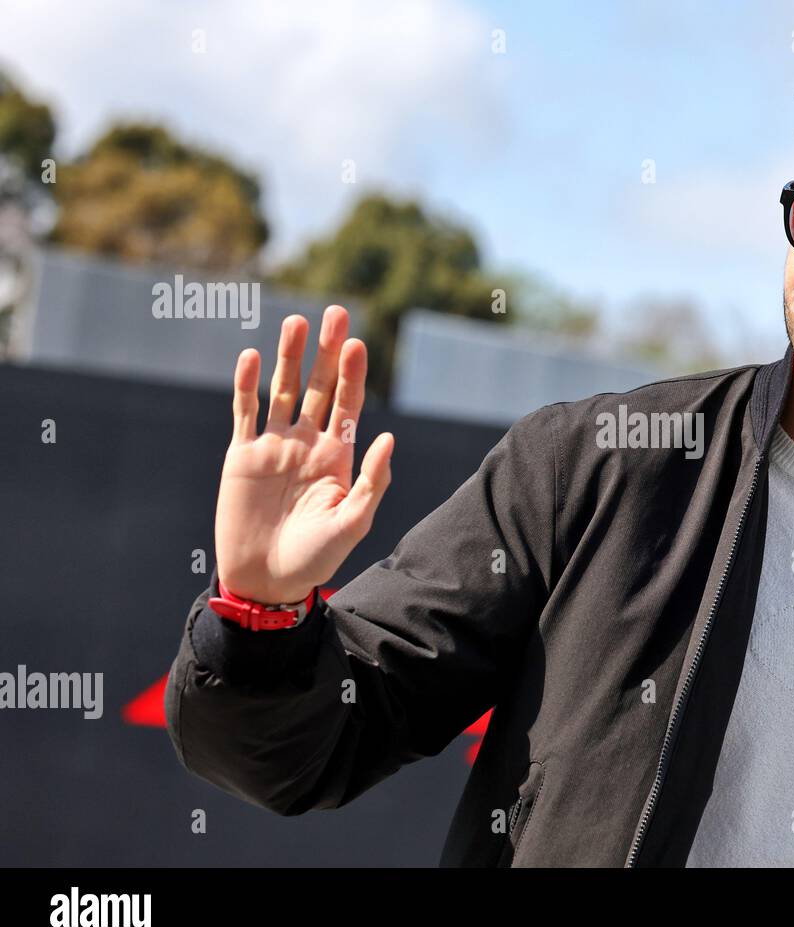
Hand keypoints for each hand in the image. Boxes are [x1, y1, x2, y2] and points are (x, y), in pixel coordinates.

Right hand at [213, 305, 393, 605]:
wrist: (266, 581)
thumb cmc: (315, 558)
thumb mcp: (351, 523)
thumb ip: (371, 481)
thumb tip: (388, 436)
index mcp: (338, 456)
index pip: (348, 405)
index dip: (353, 374)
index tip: (358, 344)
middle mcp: (307, 443)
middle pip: (319, 387)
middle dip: (327, 351)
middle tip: (336, 313)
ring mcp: (273, 446)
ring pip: (281, 390)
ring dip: (288, 357)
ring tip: (295, 322)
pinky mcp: (241, 456)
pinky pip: (245, 412)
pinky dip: (246, 385)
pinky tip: (252, 356)